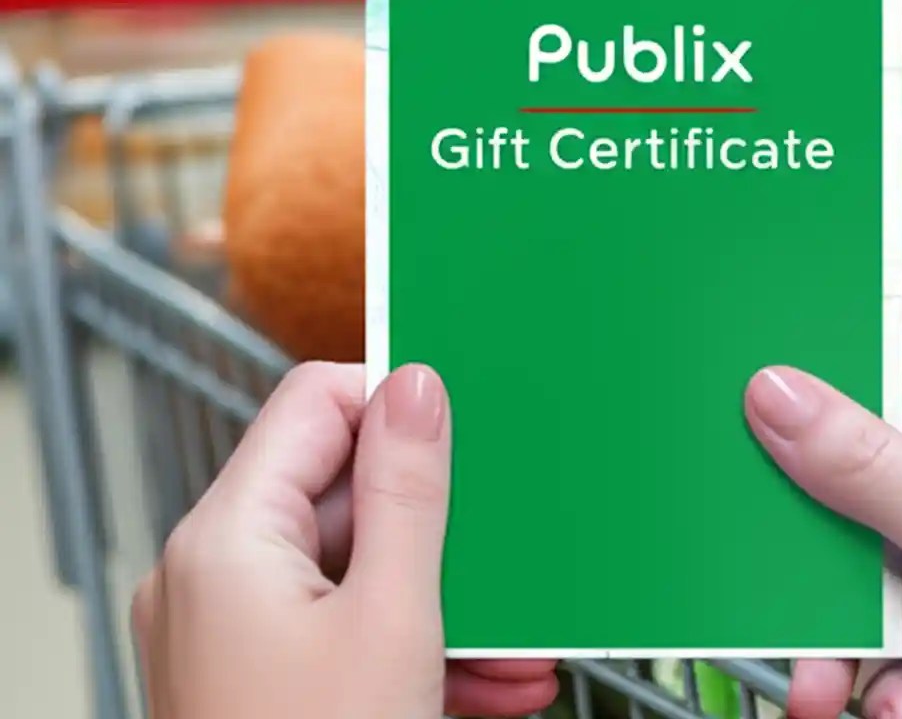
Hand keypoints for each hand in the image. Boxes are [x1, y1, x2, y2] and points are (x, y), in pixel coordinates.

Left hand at [131, 363, 558, 718]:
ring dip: (443, 602)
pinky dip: (412, 646)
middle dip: (440, 533)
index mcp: (227, 538)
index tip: (463, 422)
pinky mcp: (259, 677)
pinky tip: (486, 683)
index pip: (314, 406)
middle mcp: (214, 575)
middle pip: (342, 499)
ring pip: (356, 576)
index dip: (395, 403)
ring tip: (515, 644)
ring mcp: (233, 632)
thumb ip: (407, 490)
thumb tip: (416, 390)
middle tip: (502, 551)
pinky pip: (344, 631)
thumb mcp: (393, 616)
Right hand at [745, 265, 901, 717]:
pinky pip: (874, 595)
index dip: (826, 308)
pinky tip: (879, 698)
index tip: (742, 322)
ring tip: (818, 677)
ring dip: (831, 609)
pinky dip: (864, 653)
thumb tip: (772, 393)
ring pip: (853, 527)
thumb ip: (868, 467)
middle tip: (747, 516)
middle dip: (805, 497)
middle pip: (857, 431)